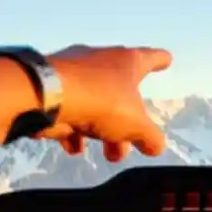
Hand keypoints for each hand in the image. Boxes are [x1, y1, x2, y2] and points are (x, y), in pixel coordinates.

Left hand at [37, 45, 172, 162]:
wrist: (44, 93)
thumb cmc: (99, 100)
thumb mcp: (134, 125)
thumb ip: (149, 137)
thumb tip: (157, 146)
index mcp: (127, 62)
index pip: (151, 58)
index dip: (161, 61)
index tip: (167, 60)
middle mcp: (101, 60)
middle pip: (121, 92)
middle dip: (126, 123)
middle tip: (126, 146)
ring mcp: (74, 70)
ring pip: (95, 103)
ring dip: (100, 130)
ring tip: (104, 153)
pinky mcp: (51, 85)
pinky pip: (69, 108)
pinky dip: (74, 128)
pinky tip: (74, 146)